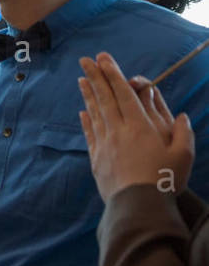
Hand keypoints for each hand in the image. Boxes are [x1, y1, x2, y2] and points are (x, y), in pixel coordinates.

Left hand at [78, 52, 193, 200]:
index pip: (123, 94)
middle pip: (105, 99)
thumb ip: (183, 132)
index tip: (103, 59)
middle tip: (85, 60)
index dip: (113, 75)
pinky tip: (83, 112)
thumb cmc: (164, 180)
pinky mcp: (97, 159)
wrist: (138, 206)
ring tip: (81, 79)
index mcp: (140, 127)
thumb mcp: (183, 155)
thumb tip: (182, 117)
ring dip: (88, 95)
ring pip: (95, 114)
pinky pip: (91, 134)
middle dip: (95, 77)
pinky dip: (86, 121)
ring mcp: (105, 145)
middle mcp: (118, 131)